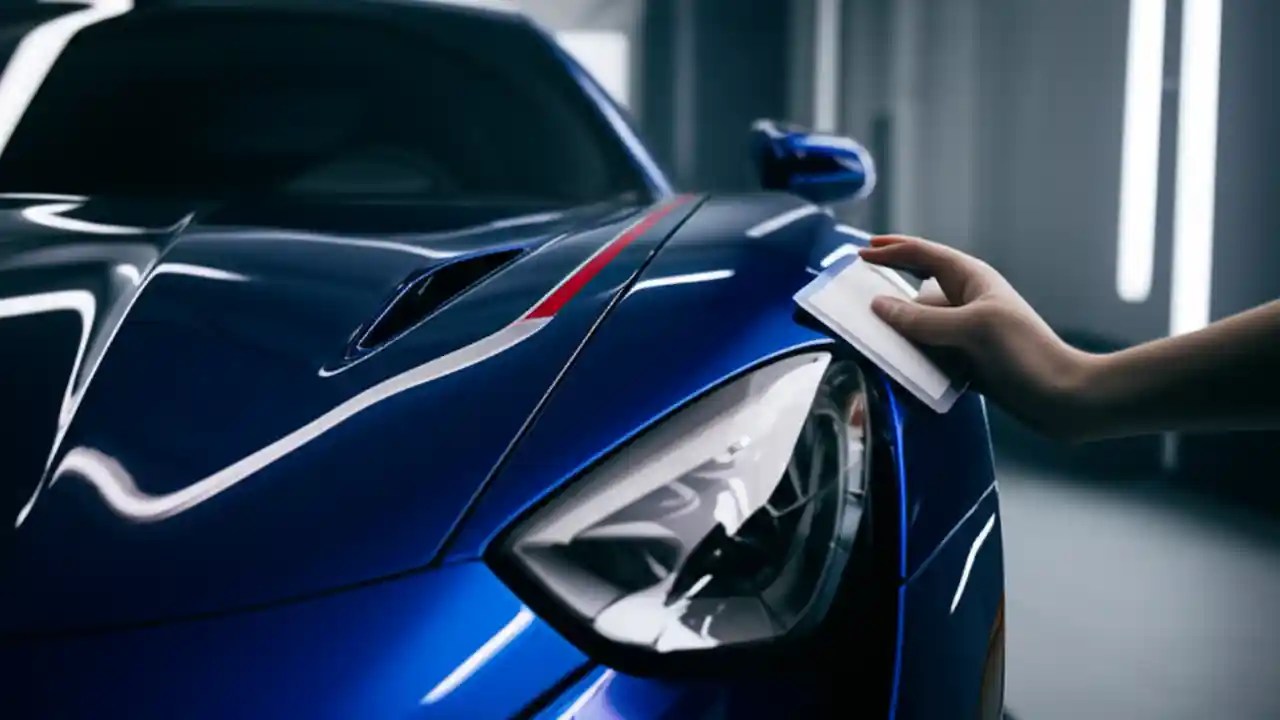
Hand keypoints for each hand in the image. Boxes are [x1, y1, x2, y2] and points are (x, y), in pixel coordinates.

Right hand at [858, 235, 1095, 438]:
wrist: (1063, 399)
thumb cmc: (1024, 354)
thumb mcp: (971, 329)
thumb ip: (921, 318)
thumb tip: (878, 306)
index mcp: (971, 279)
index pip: (922, 255)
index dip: (890, 250)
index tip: (859, 252)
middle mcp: (966, 302)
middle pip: (915, 291)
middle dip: (887, 297)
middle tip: (854, 303)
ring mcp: (965, 333)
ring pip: (919, 326)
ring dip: (898, 335)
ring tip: (870, 343)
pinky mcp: (966, 362)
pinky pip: (927, 354)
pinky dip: (911, 360)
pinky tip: (897, 371)